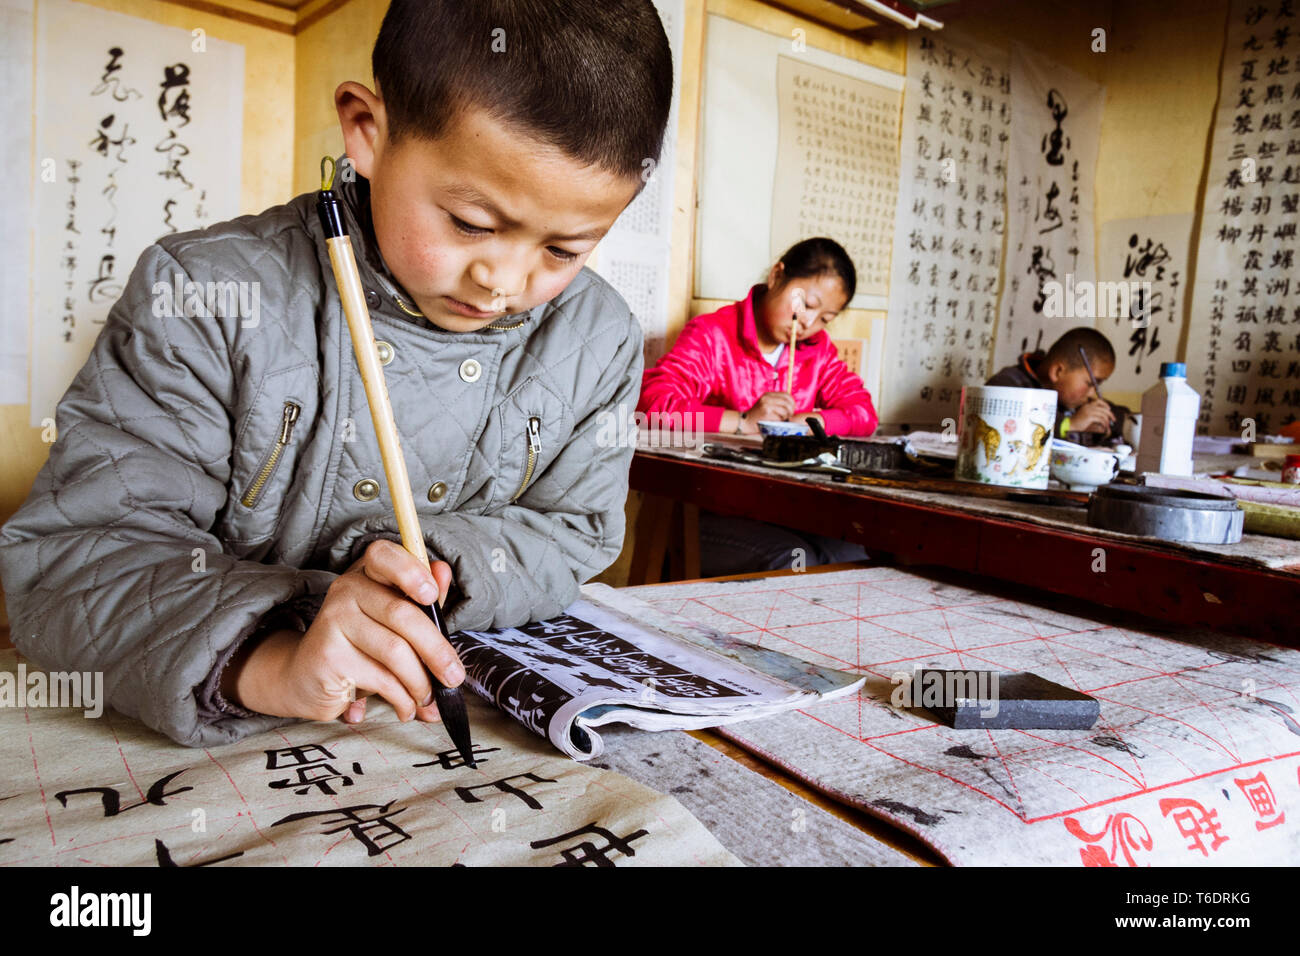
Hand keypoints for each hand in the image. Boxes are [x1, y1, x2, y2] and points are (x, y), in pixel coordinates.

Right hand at [226, 539, 462, 724]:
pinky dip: (402, 699)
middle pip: (402, 614)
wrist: (304, 677)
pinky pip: (380, 678)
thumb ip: (421, 598)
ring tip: (429, 701)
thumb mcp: (394, 620)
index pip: (384, 556)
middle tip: (455, 678)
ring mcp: (333, 621)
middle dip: (437, 651)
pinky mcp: (329, 656)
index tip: (431, 596)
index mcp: (366, 574)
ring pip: (395, 652)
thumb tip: (444, 571)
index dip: (411, 571)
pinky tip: (406, 708)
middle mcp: (346, 590)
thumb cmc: (360, 645)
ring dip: (421, 683)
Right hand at [742, 392, 795, 431]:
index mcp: (768, 395)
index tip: (792, 409)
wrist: (745, 422)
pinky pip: (780, 416)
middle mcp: (767, 398)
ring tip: (783, 419)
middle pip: (787, 401)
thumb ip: (776, 402)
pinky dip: (781, 420)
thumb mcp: (765, 404)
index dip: (792, 402)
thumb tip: (791, 405)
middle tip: (790, 415)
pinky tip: (777, 422)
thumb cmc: (757, 416)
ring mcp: (766, 404)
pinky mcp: (766, 412)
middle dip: (791, 410)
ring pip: (785, 409)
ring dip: (786, 416)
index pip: (786, 395)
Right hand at [1071, 398, 1115, 433]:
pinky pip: (1101, 419)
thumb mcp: (1085, 414)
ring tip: (1108, 425)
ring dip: (1107, 421)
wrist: (1070, 425)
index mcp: (1087, 405)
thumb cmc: (1077, 422)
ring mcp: (1089, 411)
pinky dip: (1104, 424)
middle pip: (1104, 409)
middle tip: (1113, 420)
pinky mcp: (1090, 417)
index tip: (1109, 409)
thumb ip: (1092, 413)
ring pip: (1103, 415)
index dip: (1105, 404)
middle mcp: (1088, 406)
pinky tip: (1104, 427)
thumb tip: (1103, 415)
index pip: (1098, 401)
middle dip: (1110, 414)